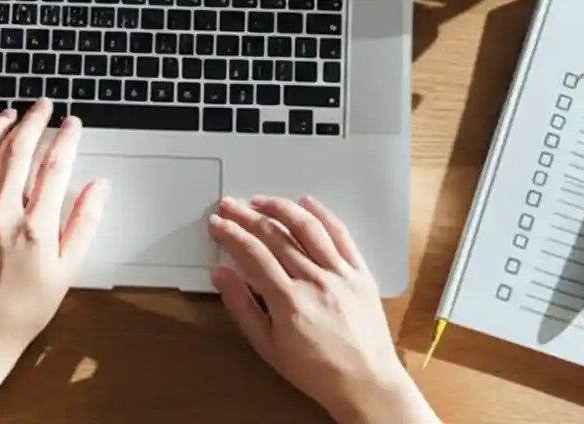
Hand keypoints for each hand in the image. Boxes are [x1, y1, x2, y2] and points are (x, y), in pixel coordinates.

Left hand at [0, 102, 108, 350]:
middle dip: (33, 121)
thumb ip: (85, 222)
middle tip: (44, 106)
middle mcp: (1, 213)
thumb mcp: (69, 267)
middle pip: (16, 151)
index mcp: (35, 226)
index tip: (73, 124)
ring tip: (10, 114)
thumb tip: (100, 187)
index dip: (66, 138)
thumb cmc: (27, 304)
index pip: (54, 167)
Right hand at [209, 196, 438, 423]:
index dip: (231, 234)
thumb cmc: (318, 371)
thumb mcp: (268, 347)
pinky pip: (341, 234)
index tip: (218, 223)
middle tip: (231, 206)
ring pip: (307, 227)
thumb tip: (221, 275)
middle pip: (275, 236)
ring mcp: (341, 274)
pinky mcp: (360, 272)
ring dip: (280, 208)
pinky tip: (307, 203)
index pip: (252, 254)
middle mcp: (316, 281)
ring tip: (261, 200)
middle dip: (247, 216)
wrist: (366, 382)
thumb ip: (242, 307)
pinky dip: (322, 214)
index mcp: (289, 302)